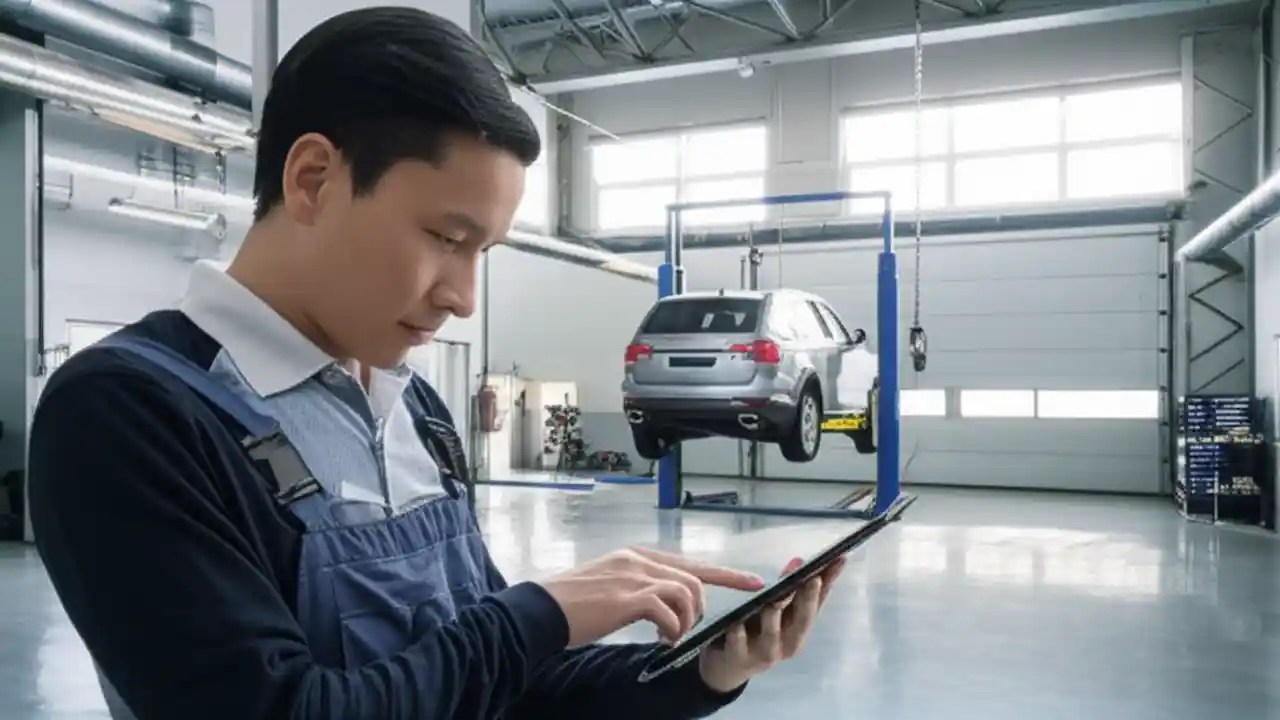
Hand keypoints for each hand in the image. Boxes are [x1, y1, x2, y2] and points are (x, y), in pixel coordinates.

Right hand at [538, 546, 765, 646]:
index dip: (724, 573)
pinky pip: (669, 611)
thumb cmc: (571, 604)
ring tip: (669, 637)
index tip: (752, 581)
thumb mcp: (609, 586)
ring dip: (686, 621)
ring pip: (686, 592)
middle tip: (683, 631)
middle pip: (694, 578)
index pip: (689, 561)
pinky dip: (672, 630)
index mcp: (635, 555)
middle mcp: (638, 560)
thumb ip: (638, 587)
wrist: (542, 610)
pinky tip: (661, 641)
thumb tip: (662, 605)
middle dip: (699, 609)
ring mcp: (634, 575)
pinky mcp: (628, 596)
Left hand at [697, 556, 846, 693]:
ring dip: (774, 617)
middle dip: (808, 599)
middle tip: (813, 578)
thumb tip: (799, 561)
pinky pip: (739, 645)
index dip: (830, 580)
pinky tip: (736, 623)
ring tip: (774, 600)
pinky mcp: (740, 658)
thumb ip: (789, 590)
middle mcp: (789, 642)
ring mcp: (766, 653)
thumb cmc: (759, 631)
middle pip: (802, 619)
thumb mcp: (777, 612)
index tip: (839, 559)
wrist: (731, 666)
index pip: (819, 600)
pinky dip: (738, 634)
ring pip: (772, 634)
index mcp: (800, 627)